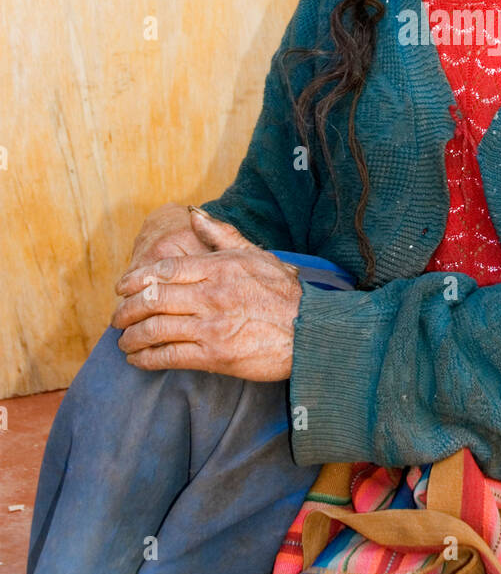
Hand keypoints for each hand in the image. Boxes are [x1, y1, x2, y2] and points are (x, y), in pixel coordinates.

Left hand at [111, 207, 302, 379]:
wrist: (311, 332)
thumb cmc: (285, 293)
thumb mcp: (257, 254)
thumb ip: (222, 234)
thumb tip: (193, 213)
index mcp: (218, 267)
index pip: (164, 269)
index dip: (136, 279)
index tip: (121, 287)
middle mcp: (210, 294)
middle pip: (152, 299)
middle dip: (126, 310)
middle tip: (117, 317)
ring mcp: (211, 326)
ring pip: (155, 329)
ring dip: (131, 337)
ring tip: (124, 340)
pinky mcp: (214, 356)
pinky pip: (169, 356)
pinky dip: (146, 358)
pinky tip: (138, 360)